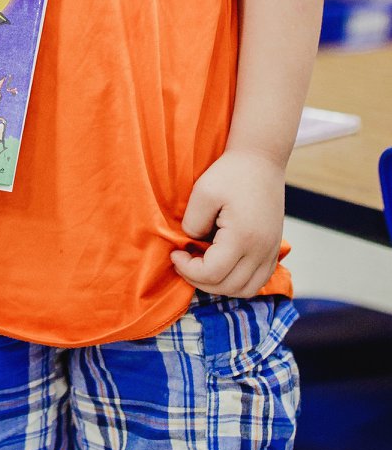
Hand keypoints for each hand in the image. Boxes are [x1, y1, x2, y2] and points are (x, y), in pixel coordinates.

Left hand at [170, 149, 285, 297]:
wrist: (261, 159)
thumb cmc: (230, 172)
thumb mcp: (203, 192)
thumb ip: (193, 223)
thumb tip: (192, 243)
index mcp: (243, 237)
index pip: (212, 273)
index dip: (188, 269)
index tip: (175, 253)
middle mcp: (262, 250)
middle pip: (229, 287)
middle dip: (200, 280)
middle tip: (183, 262)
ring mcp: (271, 251)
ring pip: (247, 290)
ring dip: (221, 286)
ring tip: (201, 267)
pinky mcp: (274, 248)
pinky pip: (259, 281)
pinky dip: (239, 282)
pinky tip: (222, 266)